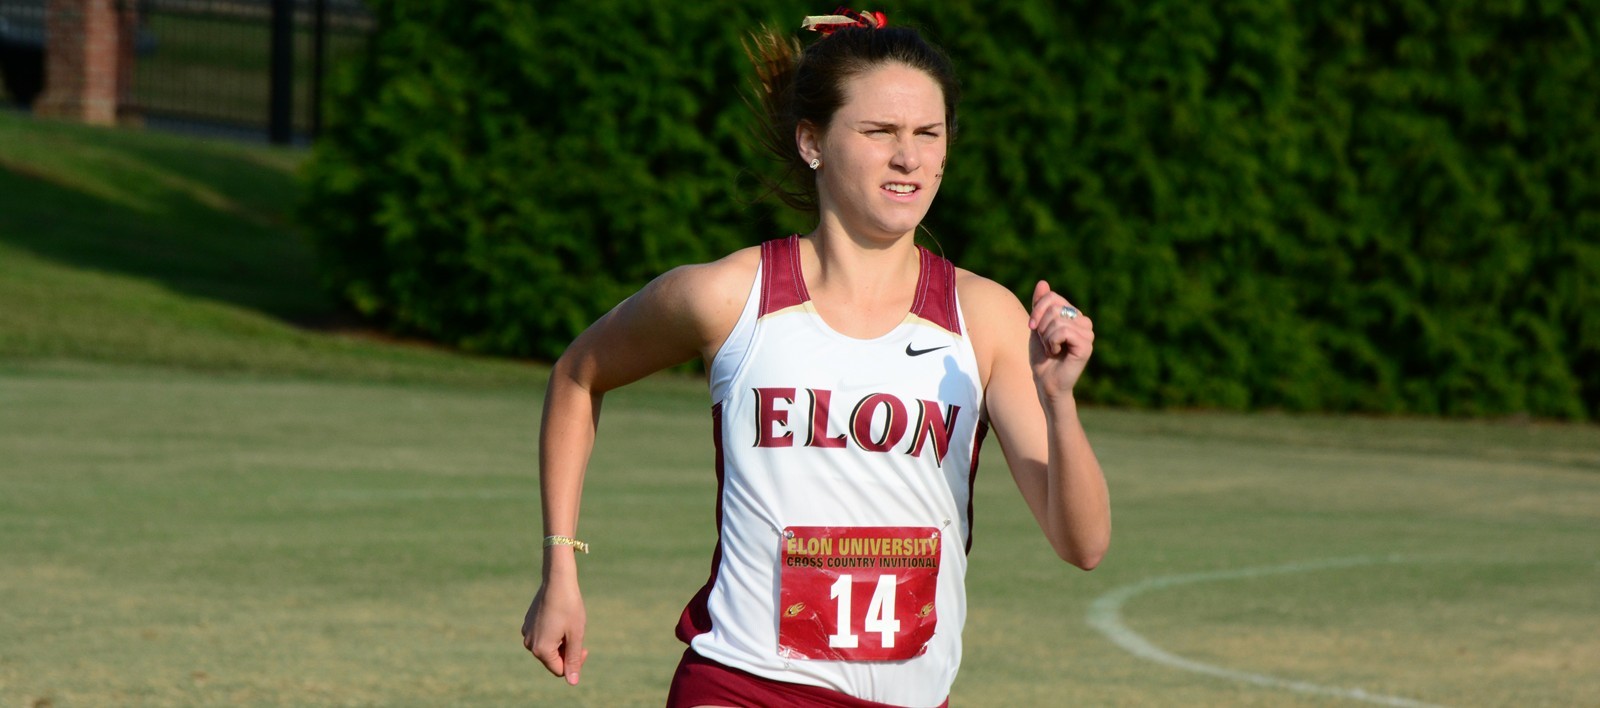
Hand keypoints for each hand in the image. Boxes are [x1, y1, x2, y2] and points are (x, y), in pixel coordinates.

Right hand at [521, 576, 588, 685]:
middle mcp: (529, 644)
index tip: (584, 647)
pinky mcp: (527, 623)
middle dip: (567, 651)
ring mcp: (526, 633)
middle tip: (577, 634)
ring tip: (568, 624)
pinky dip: (553, 633)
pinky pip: (542, 637)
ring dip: (561, 642)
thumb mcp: (576, 635)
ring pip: (548, 648)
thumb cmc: (569, 606)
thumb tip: (572, 681)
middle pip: (553, 660)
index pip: (560, 670)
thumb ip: (573, 659)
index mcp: (541, 649)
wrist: (557, 580)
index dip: (575, 662)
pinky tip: (560, 617)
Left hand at [1026, 280, 1093, 398]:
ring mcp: (1088, 334)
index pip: (1053, 297)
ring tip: (1052, 349)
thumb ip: (1040, 305)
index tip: (1032, 327)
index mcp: (1074, 315)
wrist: (1045, 382)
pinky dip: (1052, 342)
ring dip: (1046, 337)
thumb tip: (1043, 282)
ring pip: (1058, 320)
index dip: (1037, 310)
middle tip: (1046, 342)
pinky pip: (1063, 331)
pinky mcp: (1087, 346)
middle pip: (1055, 308)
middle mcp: (1084, 322)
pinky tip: (1057, 353)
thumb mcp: (1037, 326)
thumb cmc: (1042, 356)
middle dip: (1041, 326)